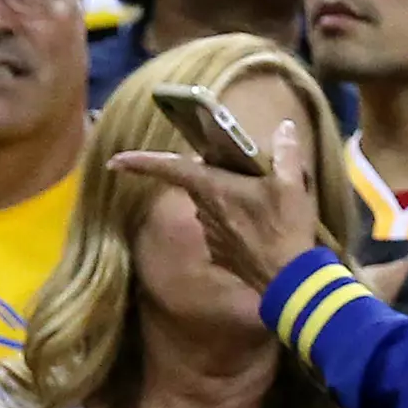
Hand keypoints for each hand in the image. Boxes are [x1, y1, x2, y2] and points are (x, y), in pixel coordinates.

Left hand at [109, 120, 321, 293]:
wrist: (288, 279)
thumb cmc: (285, 228)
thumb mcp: (292, 185)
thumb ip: (286, 152)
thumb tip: (284, 128)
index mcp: (214, 187)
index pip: (170, 168)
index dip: (140, 162)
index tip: (114, 161)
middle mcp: (203, 210)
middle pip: (198, 183)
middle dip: (214, 175)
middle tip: (245, 171)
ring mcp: (210, 234)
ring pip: (211, 206)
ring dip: (227, 199)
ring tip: (262, 202)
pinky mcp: (219, 253)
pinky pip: (221, 229)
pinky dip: (235, 223)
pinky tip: (261, 229)